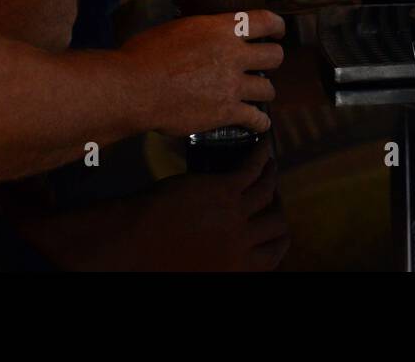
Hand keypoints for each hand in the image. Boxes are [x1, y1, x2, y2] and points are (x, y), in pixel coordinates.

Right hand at [119, 11, 285, 136]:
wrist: (136, 88)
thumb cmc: (144, 56)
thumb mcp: (175, 29)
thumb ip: (198, 32)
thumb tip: (200, 35)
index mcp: (221, 29)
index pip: (264, 20)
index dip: (277, 25)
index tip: (278, 30)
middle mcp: (233, 55)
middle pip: (274, 55)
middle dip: (272, 58)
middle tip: (266, 62)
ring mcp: (232, 85)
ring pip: (268, 88)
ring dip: (264, 90)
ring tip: (257, 92)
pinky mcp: (226, 112)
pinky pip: (256, 118)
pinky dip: (259, 121)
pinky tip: (258, 123)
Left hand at [132, 143, 289, 269]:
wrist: (135, 240)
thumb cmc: (157, 258)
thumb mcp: (200, 268)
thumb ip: (221, 260)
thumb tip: (231, 252)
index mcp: (239, 268)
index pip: (273, 254)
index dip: (278, 238)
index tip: (275, 227)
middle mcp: (242, 242)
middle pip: (276, 223)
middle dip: (277, 207)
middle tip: (272, 195)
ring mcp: (235, 214)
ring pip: (267, 191)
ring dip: (272, 175)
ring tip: (271, 164)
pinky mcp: (223, 190)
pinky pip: (252, 170)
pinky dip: (261, 156)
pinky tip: (263, 146)